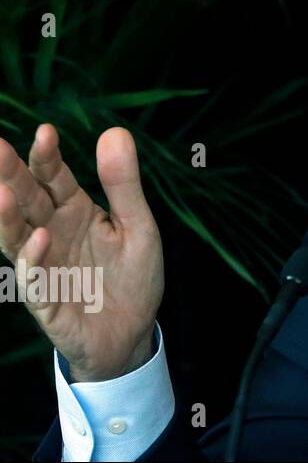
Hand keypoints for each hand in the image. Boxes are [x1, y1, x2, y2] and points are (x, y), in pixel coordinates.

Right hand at [0, 124, 162, 382]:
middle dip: (10, 176)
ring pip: (17, 238)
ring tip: (2, 193)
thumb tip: (114, 130)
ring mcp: (46, 266)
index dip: (47, 156)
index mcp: (75, 211)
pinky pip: (35, 280)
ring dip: (7, 217)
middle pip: (26, 201)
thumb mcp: (139, 225)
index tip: (46, 131)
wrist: (134, 332)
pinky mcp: (48, 300)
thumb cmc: (132, 276)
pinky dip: (34, 260)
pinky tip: (39, 239)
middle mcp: (52, 234)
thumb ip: (123, 184)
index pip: (53, 178)